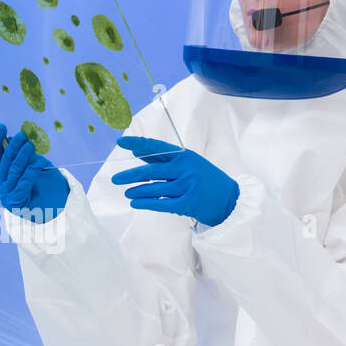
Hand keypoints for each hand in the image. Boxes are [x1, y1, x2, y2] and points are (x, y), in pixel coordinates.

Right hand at [0, 124, 68, 222]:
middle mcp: (4, 184)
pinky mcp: (16, 204)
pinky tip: (37, 166)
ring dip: (22, 157)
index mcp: (6, 173)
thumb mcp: (37, 164)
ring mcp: (8, 194)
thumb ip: (26, 155)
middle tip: (24, 137)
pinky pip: (22, 183)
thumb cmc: (50, 186)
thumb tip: (13, 140)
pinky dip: (30, 173)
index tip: (2, 127)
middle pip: (5, 161)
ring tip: (30, 147)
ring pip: (13, 170)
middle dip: (13, 147)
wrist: (61, 208)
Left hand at [111, 136, 239, 225]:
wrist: (230, 200)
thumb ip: (163, 159)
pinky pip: (161, 203)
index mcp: (184, 156)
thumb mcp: (188, 164)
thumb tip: (137, 151)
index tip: (121, 141)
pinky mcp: (188, 203)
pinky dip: (146, 203)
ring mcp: (187, 186)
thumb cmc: (205, 180)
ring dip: (137, 191)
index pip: (156, 147)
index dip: (138, 143)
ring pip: (154, 189)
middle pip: (151, 171)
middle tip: (115, 179)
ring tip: (126, 192)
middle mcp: (185, 169)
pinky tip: (135, 202)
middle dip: (130, 175)